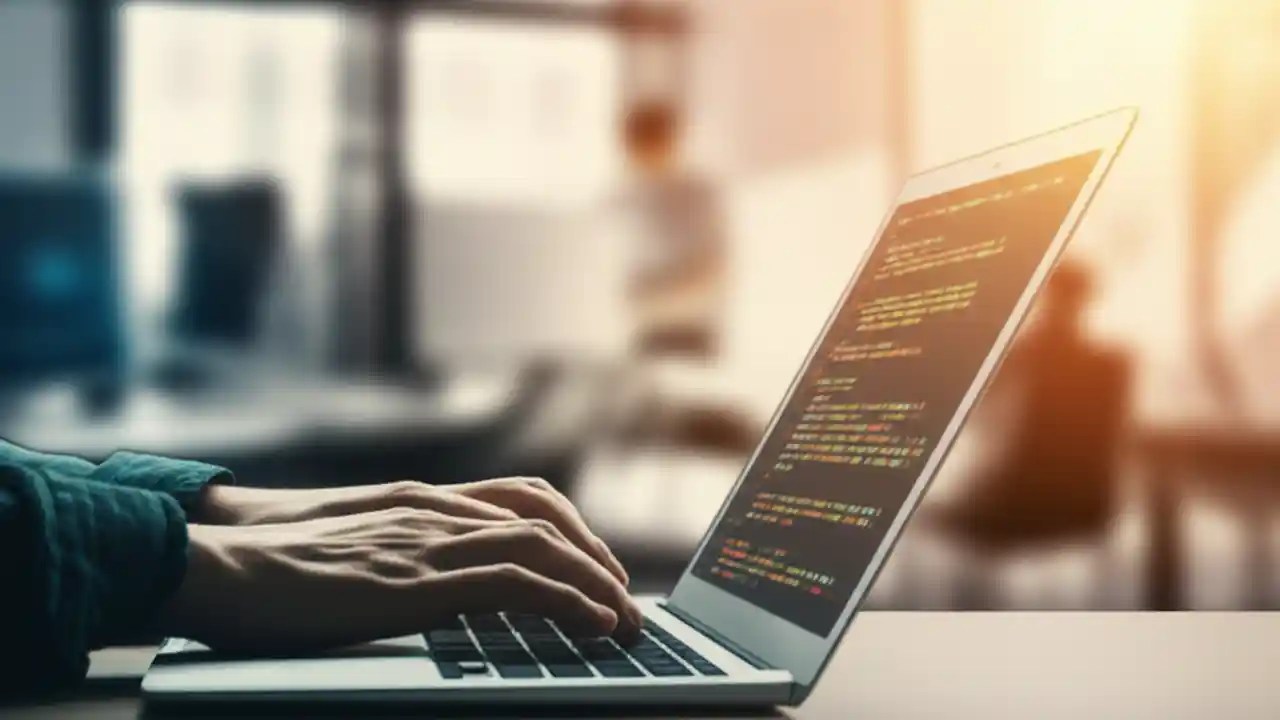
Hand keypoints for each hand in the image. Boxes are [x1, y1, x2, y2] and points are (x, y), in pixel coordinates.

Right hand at [199, 478, 628, 585]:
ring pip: (542, 546)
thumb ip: (393, 548)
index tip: (595, 566)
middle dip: (595, 558)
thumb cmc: (265, 561)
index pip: (520, 499)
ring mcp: (427, 543)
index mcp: (418, 500)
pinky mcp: (418, 583)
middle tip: (624, 599)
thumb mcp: (345, 545)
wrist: (215, 562)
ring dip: (595, 582)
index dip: (570, 530)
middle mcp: (433, 511)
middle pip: (544, 519)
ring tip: (625, 619)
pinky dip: (565, 599)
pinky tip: (591, 622)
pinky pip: (514, 583)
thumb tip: (421, 579)